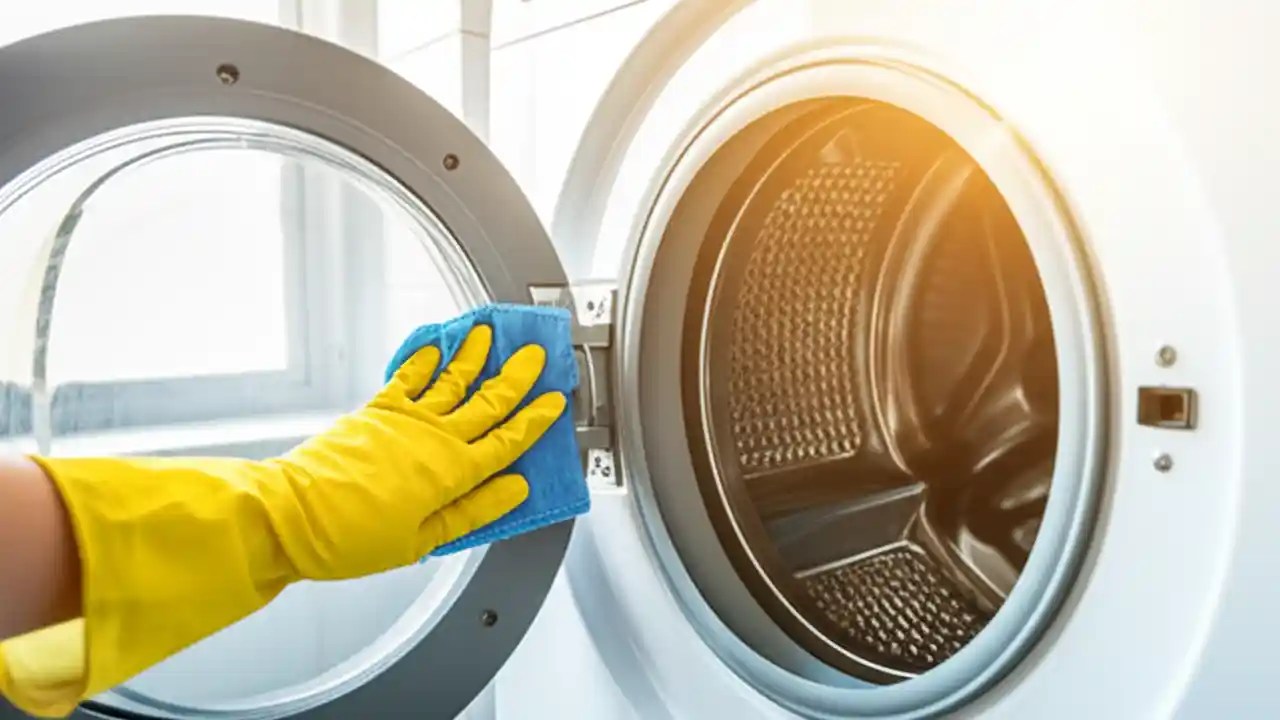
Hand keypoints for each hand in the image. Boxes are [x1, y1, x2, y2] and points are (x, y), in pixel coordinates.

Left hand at [265, 323, 566, 578]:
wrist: (290, 516)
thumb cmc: (351, 537)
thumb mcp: (421, 541)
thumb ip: (473, 512)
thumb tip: (516, 489)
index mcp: (453, 473)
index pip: (508, 441)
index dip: (535, 420)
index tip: (556, 401)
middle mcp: (435, 438)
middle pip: (488, 401)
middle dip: (517, 375)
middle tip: (536, 353)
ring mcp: (405, 420)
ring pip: (452, 379)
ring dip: (474, 354)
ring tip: (489, 332)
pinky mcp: (375, 411)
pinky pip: (409, 378)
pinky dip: (425, 359)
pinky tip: (437, 346)